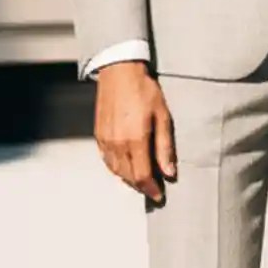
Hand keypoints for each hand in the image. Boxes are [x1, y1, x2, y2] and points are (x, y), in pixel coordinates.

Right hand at [93, 61, 175, 202]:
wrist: (119, 72)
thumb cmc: (144, 91)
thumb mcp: (163, 116)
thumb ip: (165, 147)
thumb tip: (169, 172)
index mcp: (135, 140)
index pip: (142, 176)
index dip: (151, 190)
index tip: (159, 195)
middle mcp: (117, 144)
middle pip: (128, 177)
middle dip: (141, 186)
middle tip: (153, 189)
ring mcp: (105, 141)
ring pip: (116, 171)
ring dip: (129, 179)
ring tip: (142, 180)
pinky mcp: (98, 135)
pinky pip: (107, 161)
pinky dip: (117, 169)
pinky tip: (126, 167)